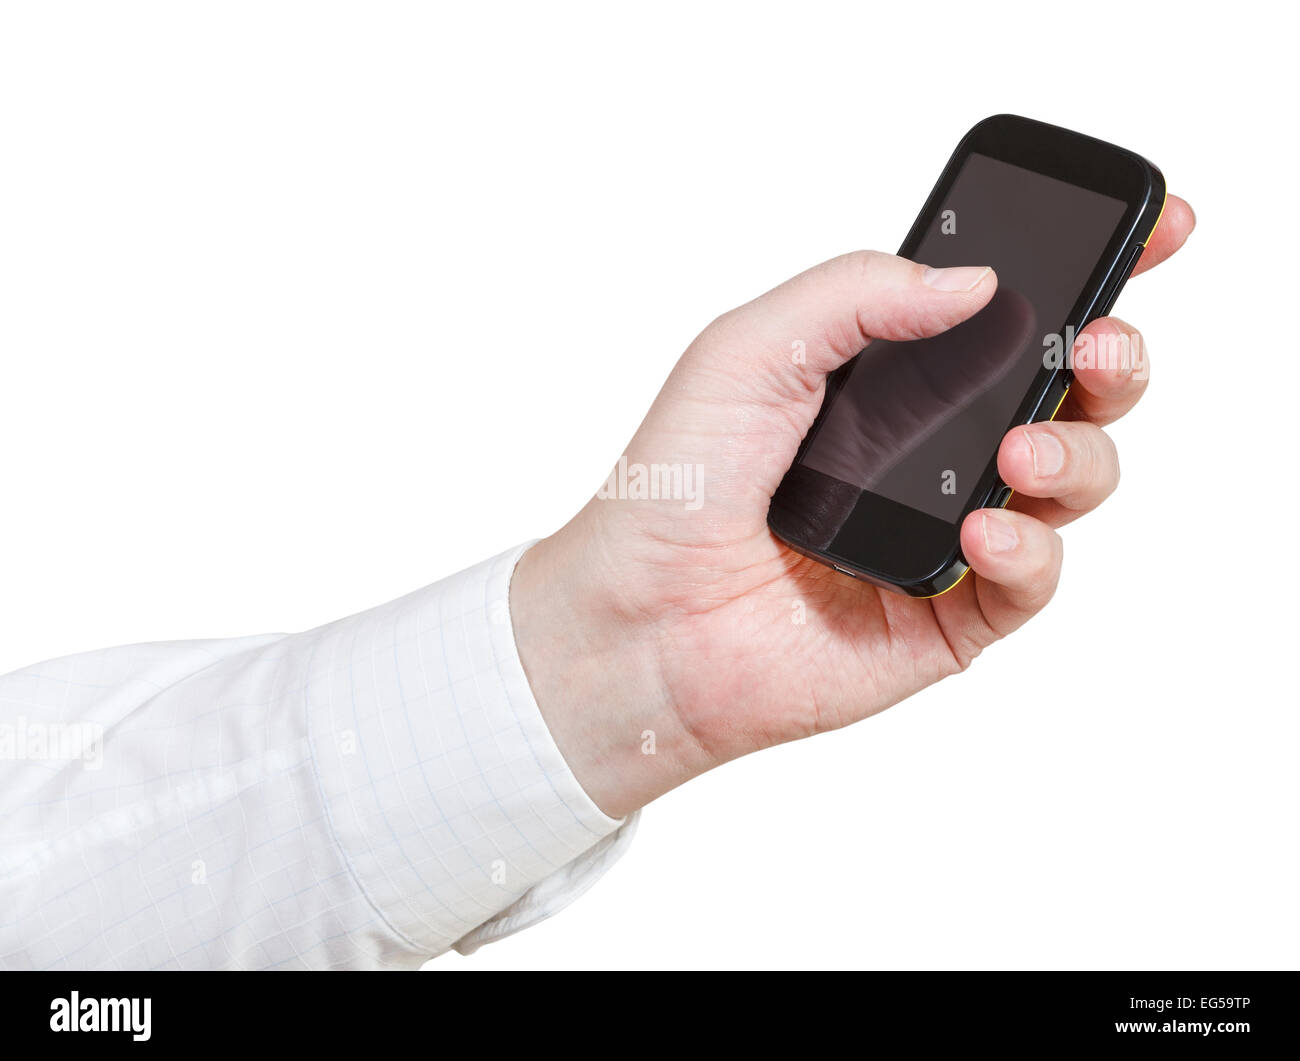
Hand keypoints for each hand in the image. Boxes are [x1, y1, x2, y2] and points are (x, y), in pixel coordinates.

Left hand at [511, 197, 1195, 818]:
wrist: (639, 616)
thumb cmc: (677, 483)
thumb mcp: (749, 348)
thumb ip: (856, 294)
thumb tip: (978, 281)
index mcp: (890, 380)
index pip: (1009, 321)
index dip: (1087, 278)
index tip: (1148, 231)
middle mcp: (930, 452)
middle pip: (1066, 398)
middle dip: (1110, 362)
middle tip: (1098, 349)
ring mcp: (944, 532)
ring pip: (1070, 484)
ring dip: (1076, 457)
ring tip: (1022, 453)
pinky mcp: (948, 616)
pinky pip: (1032, 580)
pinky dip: (1030, 551)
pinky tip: (987, 532)